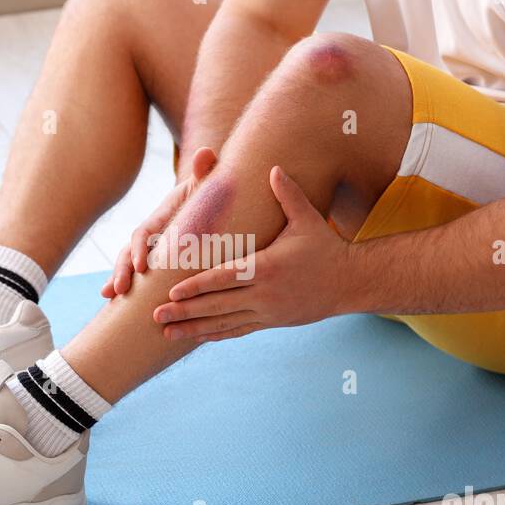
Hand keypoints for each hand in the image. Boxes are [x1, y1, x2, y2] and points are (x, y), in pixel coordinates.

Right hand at [101, 147, 217, 297]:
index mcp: (162, 217)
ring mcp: (153, 248)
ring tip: (110, 296)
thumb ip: (206, 170)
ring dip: (119, 278)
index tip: (142, 266)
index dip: (140, 248)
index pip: (144, 233)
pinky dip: (129, 286)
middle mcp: (153, 233)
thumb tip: (206, 153)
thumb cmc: (212, 194)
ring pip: (130, 264)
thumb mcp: (209, 183)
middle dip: (122, 269)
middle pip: (130, 251)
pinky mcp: (160, 261)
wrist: (210, 201)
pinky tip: (115, 303)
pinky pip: (141, 275)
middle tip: (119, 289)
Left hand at [152, 166, 352, 340]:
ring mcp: (267, 312)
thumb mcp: (308, 219)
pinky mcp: (271, 323)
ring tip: (166, 334)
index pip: (224, 279)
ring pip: (223, 323)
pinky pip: (238, 330)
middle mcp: (264, 294)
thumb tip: (274, 167)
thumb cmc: (325, 246)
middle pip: (217, 305)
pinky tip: (195, 337)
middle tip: (154, 316)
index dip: (197, 286)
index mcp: (266, 268)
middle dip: (184, 312)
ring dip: (193, 329)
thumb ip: (288, 194)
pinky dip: (215, 334)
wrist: (349, 282)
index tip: (172, 291)